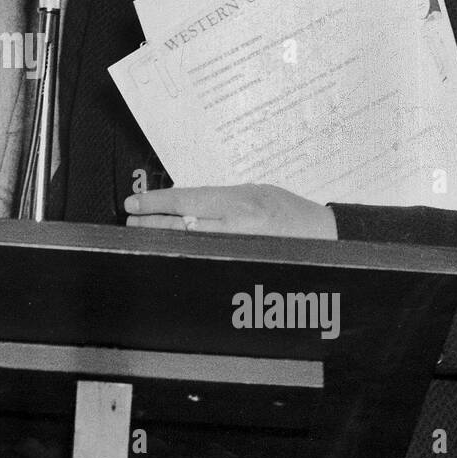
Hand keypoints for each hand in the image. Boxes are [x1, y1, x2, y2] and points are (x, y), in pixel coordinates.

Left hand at [124, 184, 337, 239]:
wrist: (326, 237)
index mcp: (238, 201)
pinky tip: (172, 253)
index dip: (156, 203)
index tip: (133, 203)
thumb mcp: (254, 193)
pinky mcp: (243, 265)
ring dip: (164, 240)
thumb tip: (185, 204)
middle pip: (182, 225)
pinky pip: (208, 259)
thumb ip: (221, 199)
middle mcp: (237, 225)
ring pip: (190, 244)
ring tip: (142, 235)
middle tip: (130, 221)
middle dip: (152, 223)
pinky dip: (187, 255)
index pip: (186, 200)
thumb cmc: (289, 211)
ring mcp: (240, 248)